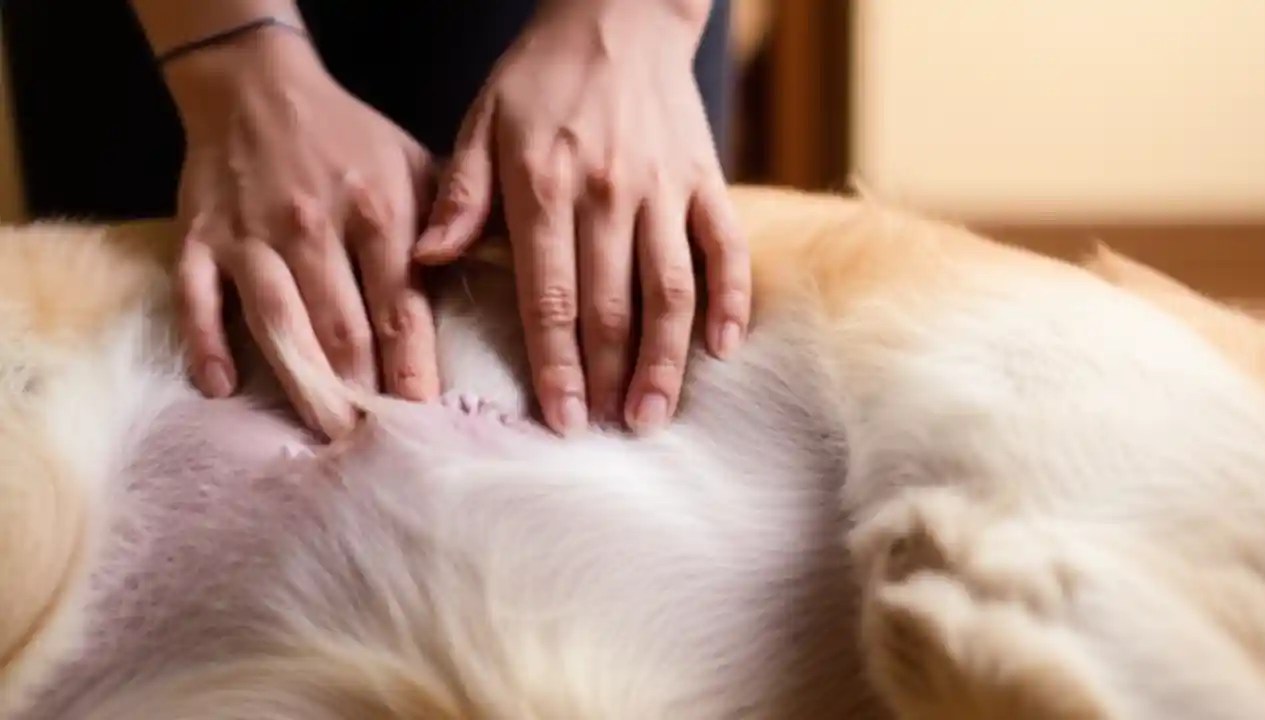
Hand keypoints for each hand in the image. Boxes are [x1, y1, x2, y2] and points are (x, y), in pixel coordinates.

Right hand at [165, 28, 437, 436]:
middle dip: (362, 390)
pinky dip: (206, 343)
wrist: (254, 86)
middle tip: (376, 444)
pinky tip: (220, 387)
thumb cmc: (349, 139)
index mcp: (377, 210)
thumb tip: (509, 277)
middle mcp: (314, 226)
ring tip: (321, 432)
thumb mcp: (416, 165)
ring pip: (277, 320)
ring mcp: (252, 234)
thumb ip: (455, 224)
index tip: (424, 415)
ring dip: (300, 381)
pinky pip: (198, 298)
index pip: (401, 304)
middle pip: (341, 325)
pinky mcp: (201, 238)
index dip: (412, 365)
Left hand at [416, 0, 750, 435]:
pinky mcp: (705, 180)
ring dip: (665, 360)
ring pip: (671, 292)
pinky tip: (723, 349)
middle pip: (612, 309)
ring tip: (654, 413)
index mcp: (544, 186)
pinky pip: (726, 248)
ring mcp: (664, 189)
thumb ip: (459, 196)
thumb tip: (429, 262)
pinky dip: (731, 299)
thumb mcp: (481, 123)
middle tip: (609, 432)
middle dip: (608, 380)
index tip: (558, 419)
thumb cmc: (540, 78)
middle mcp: (608, 195)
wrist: (618, 15)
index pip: (551, 298)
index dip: (555, 365)